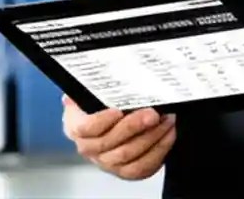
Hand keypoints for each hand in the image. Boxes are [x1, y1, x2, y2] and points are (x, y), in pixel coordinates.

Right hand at [61, 95, 175, 180]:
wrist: (104, 117)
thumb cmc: (100, 102)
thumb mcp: (93, 90)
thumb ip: (94, 85)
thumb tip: (97, 72)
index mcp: (76, 126)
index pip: (86, 127)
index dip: (103, 121)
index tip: (118, 110)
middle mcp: (89, 148)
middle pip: (110, 142)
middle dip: (135, 127)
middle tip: (152, 114)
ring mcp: (106, 162)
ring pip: (128, 156)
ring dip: (151, 137)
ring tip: (165, 121)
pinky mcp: (125, 171)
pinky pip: (142, 167)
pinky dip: (158, 150)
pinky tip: (167, 135)